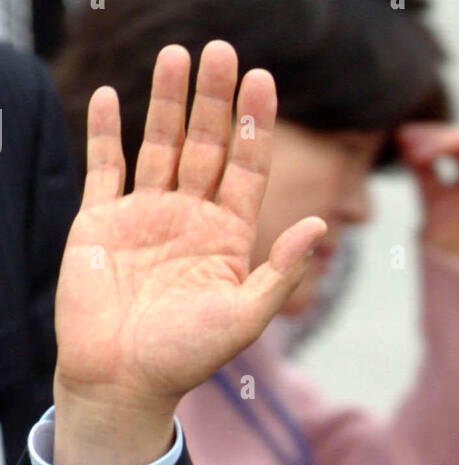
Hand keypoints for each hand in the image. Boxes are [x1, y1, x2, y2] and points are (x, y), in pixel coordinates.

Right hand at [53, 41, 326, 464]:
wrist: (123, 381)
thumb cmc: (187, 358)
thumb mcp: (246, 316)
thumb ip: (280, 270)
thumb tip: (320, 223)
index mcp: (226, 239)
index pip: (246, 169)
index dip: (255, 126)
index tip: (263, 80)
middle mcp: (188, 220)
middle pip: (205, 146)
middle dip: (214, 100)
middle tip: (221, 50)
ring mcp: (144, 217)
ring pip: (158, 145)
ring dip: (166, 101)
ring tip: (176, 54)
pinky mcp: (101, 221)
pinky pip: (104, 167)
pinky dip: (103, 131)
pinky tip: (107, 95)